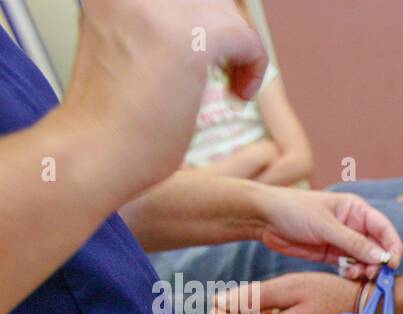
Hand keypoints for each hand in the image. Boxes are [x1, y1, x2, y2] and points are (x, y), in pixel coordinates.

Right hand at [65, 0, 266, 197]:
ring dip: (238, 45)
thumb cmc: (110, 120)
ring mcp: (155, 6)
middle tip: (225, 69)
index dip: (202, 18)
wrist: (91, 152)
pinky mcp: (186, 37)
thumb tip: (204, 26)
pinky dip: (253, 65)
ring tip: (229, 84)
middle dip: (223, 29)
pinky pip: (245, 36)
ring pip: (225, 9)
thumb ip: (157, 29)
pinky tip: (238, 95)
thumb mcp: (128, 50)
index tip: (206, 55)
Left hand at [255, 188, 402, 278]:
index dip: (392, 247)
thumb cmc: (293, 210)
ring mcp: (345, 242)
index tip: (392, 265)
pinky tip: (346, 276)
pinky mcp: (334, 256)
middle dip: (378, 264)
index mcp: (357, 210)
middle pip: (378, 249)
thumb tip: (381, 257)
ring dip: (365, 271)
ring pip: (367, 261)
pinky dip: (353, 274)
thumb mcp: (324, 225)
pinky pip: (352, 267)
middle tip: (371, 276)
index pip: (384, 230)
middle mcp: (355, 226)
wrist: (263, 218)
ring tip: (354, 276)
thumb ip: (353, 242)